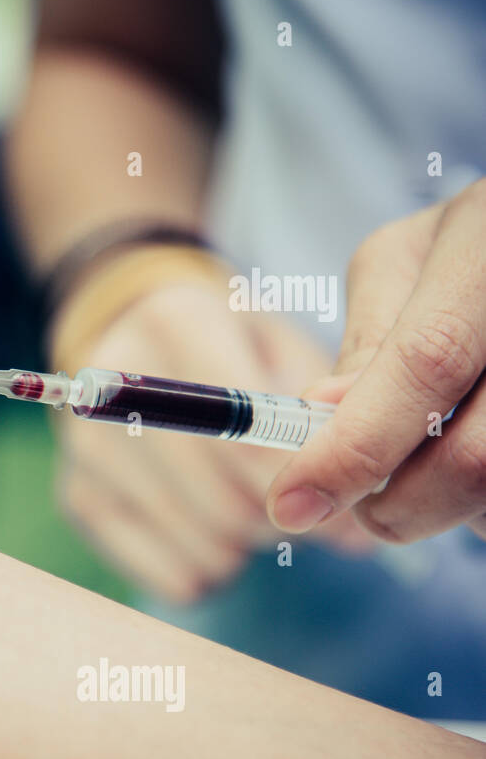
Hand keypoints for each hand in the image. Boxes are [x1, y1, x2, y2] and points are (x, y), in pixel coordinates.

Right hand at [56, 280, 372, 602]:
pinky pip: (176, 582)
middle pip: (229, 507)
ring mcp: (88, 451)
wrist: (131, 340)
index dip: (308, 481)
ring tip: (244, 504)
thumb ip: (324, 416)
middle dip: (280, 519)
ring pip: (208, 551)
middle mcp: (116, 388)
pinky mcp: (78, 501)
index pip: (249, 440)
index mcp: (175, 325)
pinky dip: (209, 570)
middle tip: (293, 501)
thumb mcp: (281, 350)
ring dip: (247, 547)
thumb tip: (358, 516)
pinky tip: (205, 526)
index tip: (342, 498)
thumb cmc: (229, 350)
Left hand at [267, 179, 485, 543]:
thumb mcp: (408, 261)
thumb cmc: (472, 248)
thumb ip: (368, 338)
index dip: (353, 447)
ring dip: (454, 511)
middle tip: (366, 505)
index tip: (292, 505)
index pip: (426, 363)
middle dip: (398, 506)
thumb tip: (321, 415)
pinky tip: (477, 462)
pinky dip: (485, 505)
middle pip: (480, 456)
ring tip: (435, 461)